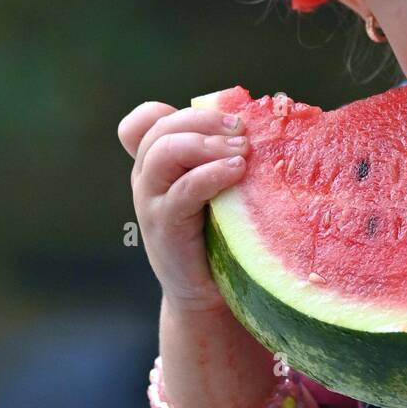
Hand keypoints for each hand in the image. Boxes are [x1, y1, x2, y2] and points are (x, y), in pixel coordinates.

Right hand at [118, 94, 250, 312]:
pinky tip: (238, 170)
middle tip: (243, 130)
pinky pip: (183, 189)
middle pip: (161, 128)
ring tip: (244, 150)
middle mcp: (146, 178)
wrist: (205, 294)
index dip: (179, 113)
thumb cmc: (218, 232)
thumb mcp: (213, 188)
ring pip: (164, 152)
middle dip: (205, 121)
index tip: (223, 120)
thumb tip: (262, 120)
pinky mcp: (163, 227)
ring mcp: (149, 202)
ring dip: (207, 142)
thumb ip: (219, 158)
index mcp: (155, 164)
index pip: (144, 121)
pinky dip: (212, 173)